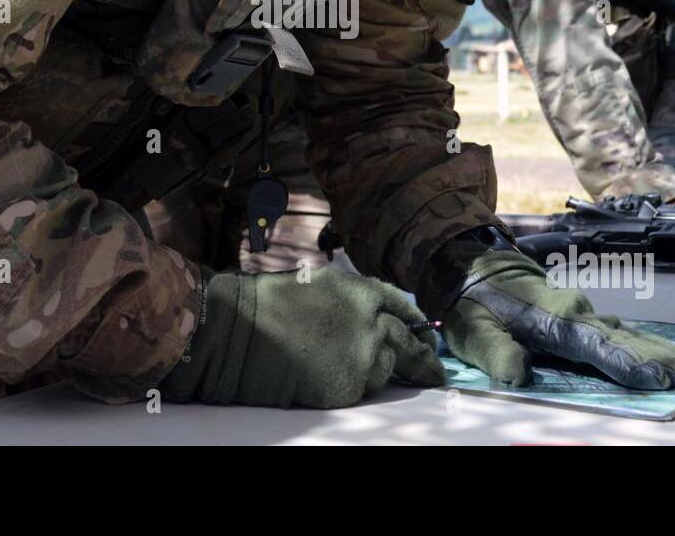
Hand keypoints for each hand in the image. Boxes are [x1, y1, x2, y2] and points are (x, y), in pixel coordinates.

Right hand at [161, 267, 444, 407]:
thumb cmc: (271, 304)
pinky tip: (331, 377)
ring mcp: (362, 358)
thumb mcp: (319, 285)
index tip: (427, 332)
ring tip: (351, 367)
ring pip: (385, 368)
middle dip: (424, 358)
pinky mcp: (348, 388)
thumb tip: (374, 315)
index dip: (416, 320)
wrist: (239, 334)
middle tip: (436, 371)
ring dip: (378, 369)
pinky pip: (362, 389)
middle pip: (409, 343)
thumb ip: (353, 300)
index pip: (403, 307)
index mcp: (363, 292)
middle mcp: (371, 323)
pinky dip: (354, 384)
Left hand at [419, 233, 674, 389]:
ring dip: (658, 351)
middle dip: (657, 358)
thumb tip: (516, 373)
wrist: (473, 265)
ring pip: (627, 333)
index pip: (595, 345)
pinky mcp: (582, 316)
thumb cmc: (473, 303)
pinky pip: (620, 331)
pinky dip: (645, 343)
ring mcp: (582, 312)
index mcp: (552, 320)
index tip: (655, 378)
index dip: (625, 363)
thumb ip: (497, 352)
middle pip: (623, 339)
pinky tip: (665, 353)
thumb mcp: (475, 331)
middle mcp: (575, 313)